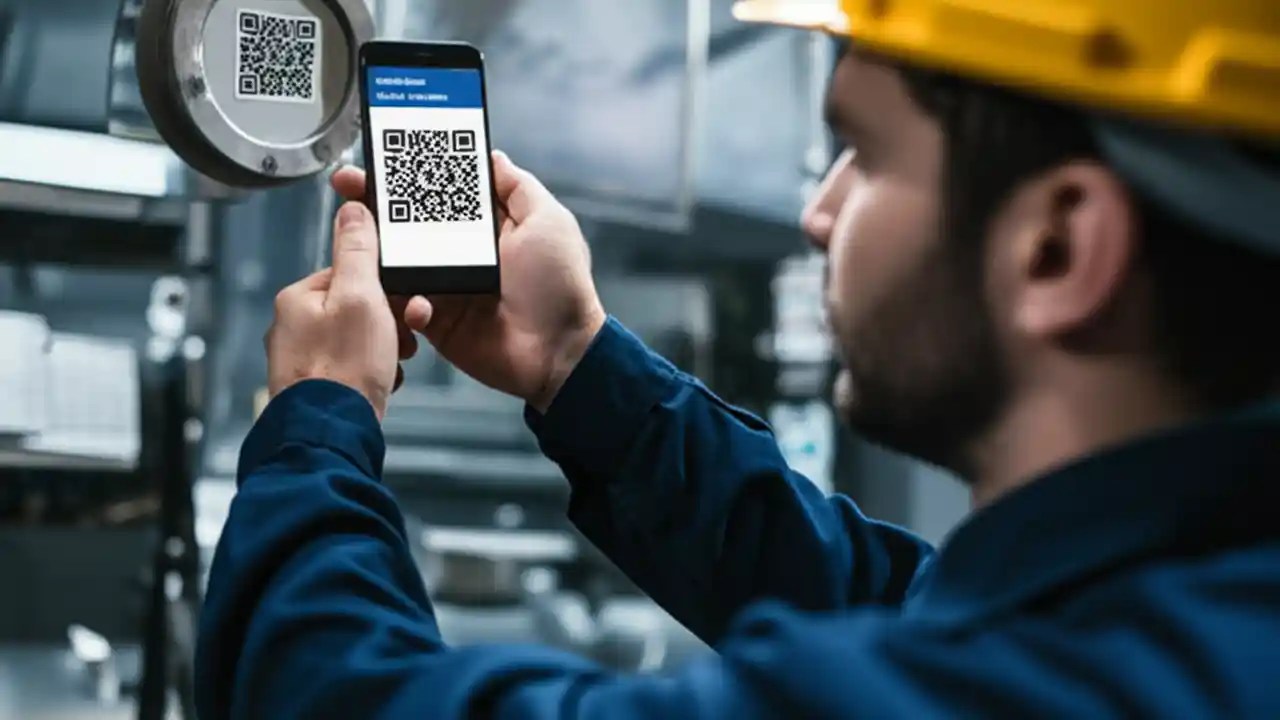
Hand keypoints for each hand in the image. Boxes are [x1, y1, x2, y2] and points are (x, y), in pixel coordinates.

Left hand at [265, 202, 421, 418]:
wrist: (332, 434)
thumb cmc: (343, 370)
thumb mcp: (361, 297)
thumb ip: (358, 252)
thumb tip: (352, 209)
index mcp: (299, 299)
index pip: (350, 273)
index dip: (385, 288)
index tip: (401, 303)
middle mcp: (292, 326)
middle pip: (356, 307)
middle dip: (387, 322)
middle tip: (400, 337)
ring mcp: (302, 359)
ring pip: (358, 339)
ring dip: (384, 349)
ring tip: (390, 365)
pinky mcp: (315, 386)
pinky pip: (354, 368)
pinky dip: (373, 373)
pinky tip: (381, 383)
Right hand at [331, 151, 605, 411]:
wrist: (556, 353)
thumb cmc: (560, 287)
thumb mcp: (548, 222)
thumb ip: (519, 188)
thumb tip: (493, 157)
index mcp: (486, 226)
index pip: (442, 191)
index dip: (414, 173)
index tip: (383, 153)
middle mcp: (462, 251)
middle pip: (409, 220)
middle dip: (376, 200)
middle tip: (348, 183)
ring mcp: (444, 284)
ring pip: (396, 258)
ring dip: (372, 246)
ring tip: (353, 233)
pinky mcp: (435, 318)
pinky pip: (402, 301)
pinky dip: (395, 295)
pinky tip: (403, 290)